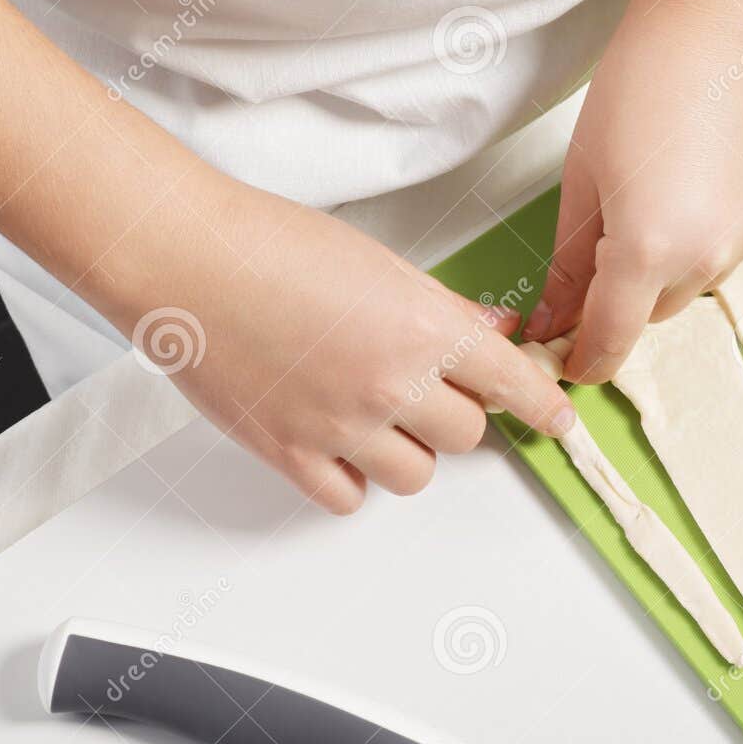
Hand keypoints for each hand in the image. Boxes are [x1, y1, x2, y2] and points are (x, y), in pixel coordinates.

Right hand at [120, 185, 573, 514]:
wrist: (185, 259)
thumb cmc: (271, 245)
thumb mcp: (382, 264)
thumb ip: (445, 310)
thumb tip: (493, 333)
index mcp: (424, 330)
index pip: (514, 385)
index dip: (544, 407)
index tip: (558, 420)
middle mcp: (391, 386)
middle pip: (467, 436)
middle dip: (455, 414)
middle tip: (427, 390)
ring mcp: (342, 427)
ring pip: (416, 475)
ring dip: (407, 451)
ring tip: (374, 414)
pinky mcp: (292, 454)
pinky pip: (350, 498)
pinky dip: (352, 479)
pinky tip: (338, 444)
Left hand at [525, 0, 742, 382]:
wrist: (725, 25)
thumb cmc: (645, 81)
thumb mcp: (583, 176)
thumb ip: (570, 260)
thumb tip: (555, 313)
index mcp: (647, 252)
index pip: (610, 339)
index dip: (582, 359)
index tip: (564, 362)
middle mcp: (704, 260)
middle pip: (648, 316)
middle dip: (616, 303)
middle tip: (589, 261)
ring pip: (686, 289)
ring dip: (658, 273)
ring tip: (640, 205)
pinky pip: (719, 257)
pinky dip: (693, 245)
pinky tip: (680, 192)